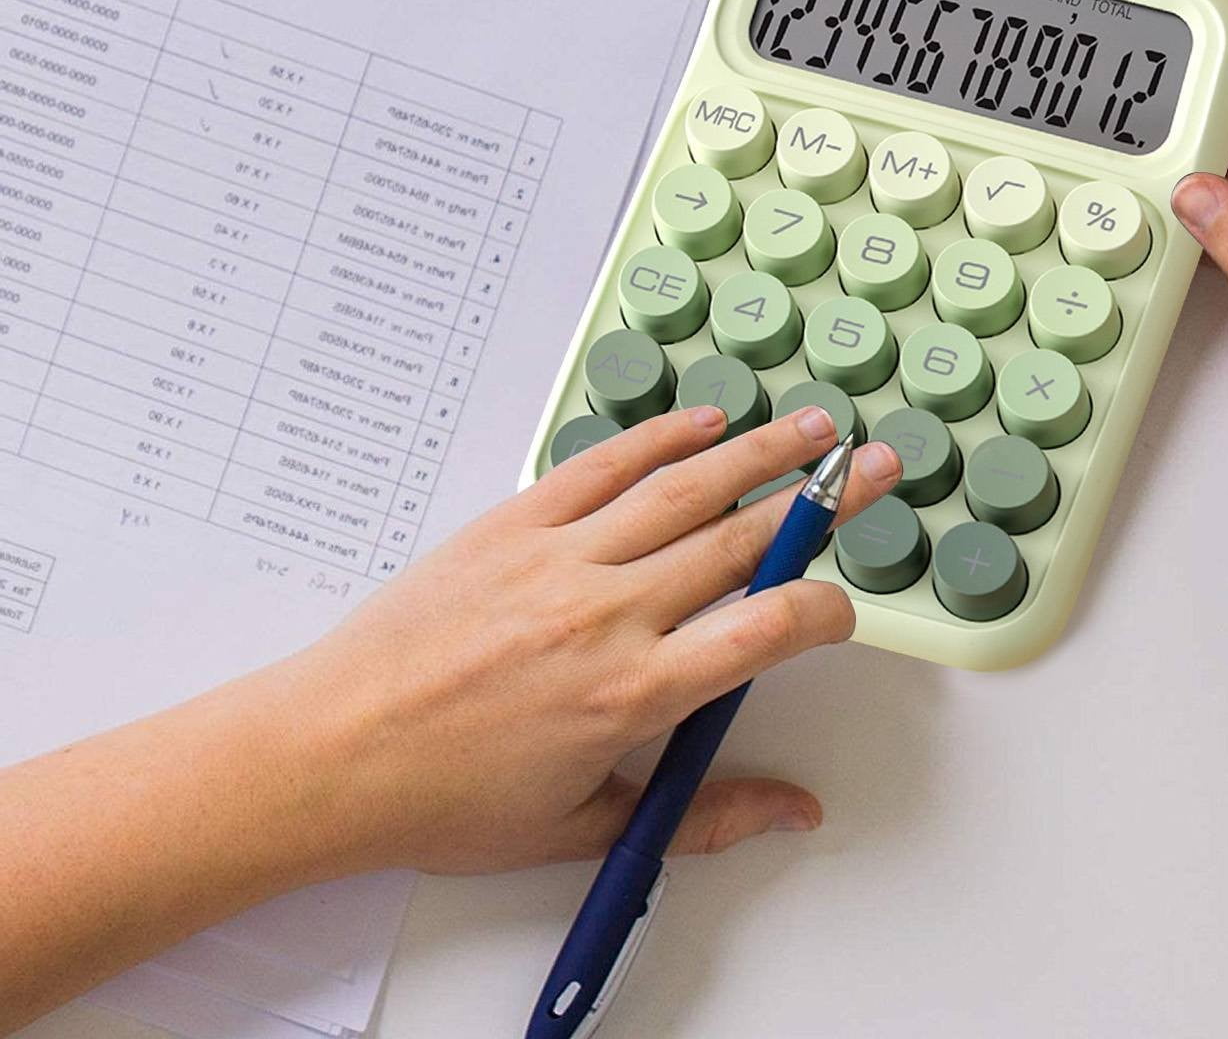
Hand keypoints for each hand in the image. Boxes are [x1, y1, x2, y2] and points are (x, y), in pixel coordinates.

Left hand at [271, 405, 899, 874]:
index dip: (824, 609)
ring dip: (761, 450)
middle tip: (874, 468)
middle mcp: (608, 613)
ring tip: (813, 427)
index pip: (766, 630)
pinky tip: (705, 423)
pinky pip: (604, 466)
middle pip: (744, 538)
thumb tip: (790, 809)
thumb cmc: (445, 799)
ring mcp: (560, 557)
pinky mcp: (514, 523)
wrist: (330, 753)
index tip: (841, 608)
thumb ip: (702, 815)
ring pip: (686, 487)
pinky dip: (661, 437)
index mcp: (632, 693)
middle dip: (825, 501)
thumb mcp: (584, 829)